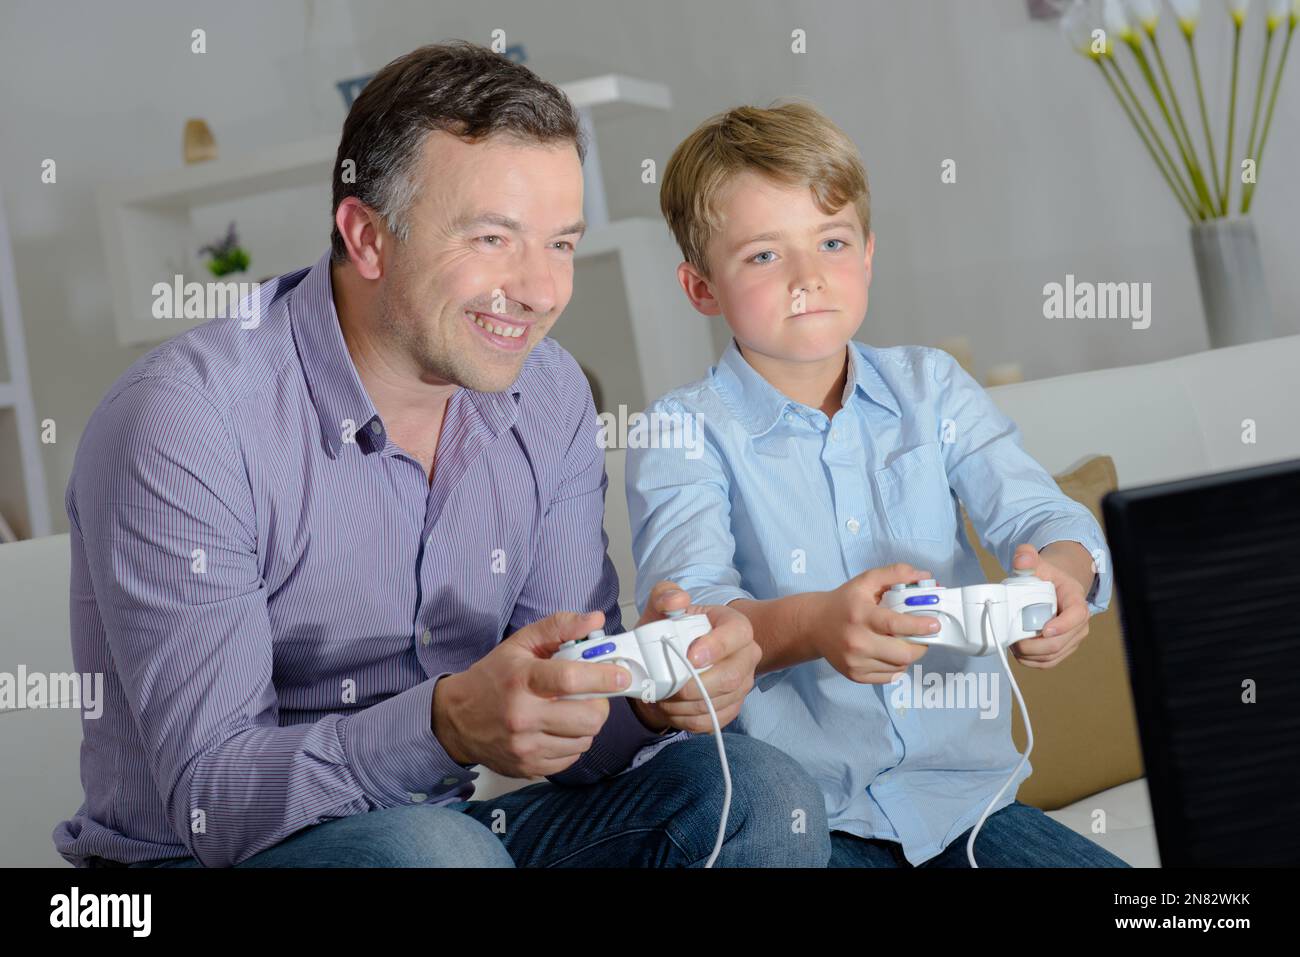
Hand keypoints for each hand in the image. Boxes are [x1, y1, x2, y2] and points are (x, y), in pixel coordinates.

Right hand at [431, 610, 631, 778]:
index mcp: (522, 680)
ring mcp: (525, 746)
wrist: (456, 720)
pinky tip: (559, 729)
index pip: (571, 679)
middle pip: (587, 718)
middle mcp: (523, 716)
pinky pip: (571, 758)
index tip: (621, 675)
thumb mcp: (520, 644)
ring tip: (571, 711)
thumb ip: (559, 627)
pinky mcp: (528, 767)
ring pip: (584, 740)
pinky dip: (572, 743)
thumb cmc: (493, 677)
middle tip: (593, 696)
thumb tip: (595, 620)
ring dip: (587, 724)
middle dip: (600, 705)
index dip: (603, 678)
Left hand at [628, 580, 760, 733]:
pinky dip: (687, 719)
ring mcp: (742, 683)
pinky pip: (713, 721)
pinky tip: (671, 709)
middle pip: (731, 677)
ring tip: (662, 696)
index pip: (738, 633)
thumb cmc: (671, 629)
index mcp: (734, 625)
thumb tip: (677, 600)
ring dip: (684, 705)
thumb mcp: (662, 607)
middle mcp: (746, 655)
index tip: (690, 657)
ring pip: (719, 702)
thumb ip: (665, 595)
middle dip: (694, 686)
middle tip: (666, 685)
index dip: (716, 647)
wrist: (671, 656)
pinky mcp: (731, 707)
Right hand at [810, 563, 941, 683]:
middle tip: (924, 637)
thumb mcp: (866, 581)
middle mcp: (857, 641)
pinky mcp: (854, 675)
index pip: (895, 625)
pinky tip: (892, 654)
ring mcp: (855, 662)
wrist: (813, 626)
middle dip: (920, 646)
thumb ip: (895, 574)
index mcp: (860, 615)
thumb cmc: (844, 602)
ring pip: (898, 667)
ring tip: (906, 643)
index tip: (935, 624)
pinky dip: (897, 667)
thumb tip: (925, 577)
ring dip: (908, 656)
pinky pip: (888, 677)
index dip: (919, 626)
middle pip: (902, 653)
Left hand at [1005, 543, 1090, 668]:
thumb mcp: (1038, 565)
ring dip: (1031, 655)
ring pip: (1054, 654)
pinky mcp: (1063, 648)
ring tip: (1013, 645)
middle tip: (1015, 640)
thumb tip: (1021, 558)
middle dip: (1036, 645)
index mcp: (1076, 600)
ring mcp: (1072, 638)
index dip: (1062, 625)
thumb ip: (1027, 558)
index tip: (1044, 630)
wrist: (1056, 589)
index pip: (1076, 615)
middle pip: (1062, 641)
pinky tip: (1019, 653)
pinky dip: (1033, 661)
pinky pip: (1049, 661)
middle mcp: (1079, 623)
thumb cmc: (1047, 578)